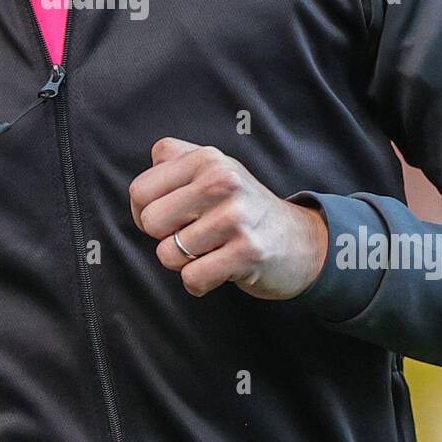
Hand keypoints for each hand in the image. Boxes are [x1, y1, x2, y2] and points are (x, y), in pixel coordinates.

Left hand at [128, 138, 327, 300]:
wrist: (300, 241)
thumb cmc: (242, 208)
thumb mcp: (214, 170)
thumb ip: (174, 161)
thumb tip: (141, 187)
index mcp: (207, 158)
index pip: (140, 190)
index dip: (144, 212)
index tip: (169, 218)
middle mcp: (222, 181)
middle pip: (150, 222)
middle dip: (165, 237)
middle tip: (194, 235)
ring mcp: (235, 216)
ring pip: (168, 254)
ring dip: (185, 262)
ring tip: (212, 250)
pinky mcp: (246, 252)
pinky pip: (192, 278)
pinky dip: (200, 282)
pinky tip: (219, 269)